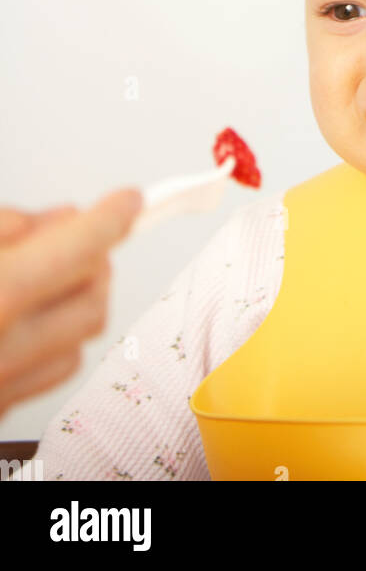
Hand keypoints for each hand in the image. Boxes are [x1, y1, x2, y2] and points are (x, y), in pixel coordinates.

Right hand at [0, 190, 142, 417]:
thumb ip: (7, 226)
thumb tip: (64, 217)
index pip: (81, 249)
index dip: (113, 217)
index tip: (129, 200)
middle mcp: (4, 352)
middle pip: (95, 294)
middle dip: (97, 256)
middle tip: (78, 232)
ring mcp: (3, 387)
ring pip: (85, 334)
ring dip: (84, 295)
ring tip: (55, 269)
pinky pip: (58, 368)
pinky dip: (64, 335)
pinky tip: (38, 315)